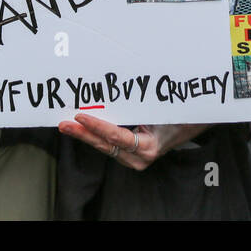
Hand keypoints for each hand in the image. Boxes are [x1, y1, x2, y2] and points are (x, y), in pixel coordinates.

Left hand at [58, 113, 208, 171]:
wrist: (187, 128)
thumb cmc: (175, 115)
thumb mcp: (159, 110)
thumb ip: (137, 107)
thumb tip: (113, 91)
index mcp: (148, 147)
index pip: (116, 136)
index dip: (96, 125)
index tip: (80, 116)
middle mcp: (138, 158)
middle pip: (104, 144)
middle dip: (82, 133)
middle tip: (64, 124)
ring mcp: (132, 159)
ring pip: (103, 146)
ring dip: (84, 135)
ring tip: (66, 125)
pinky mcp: (127, 155)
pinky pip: (107, 145)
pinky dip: (94, 135)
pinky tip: (80, 127)